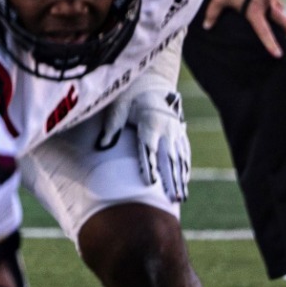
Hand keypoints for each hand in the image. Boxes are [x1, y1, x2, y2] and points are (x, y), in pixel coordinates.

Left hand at [100, 87, 190, 202]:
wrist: (149, 86)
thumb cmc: (128, 99)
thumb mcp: (117, 108)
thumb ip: (111, 126)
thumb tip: (100, 145)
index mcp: (149, 123)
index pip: (149, 148)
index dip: (149, 166)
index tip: (150, 184)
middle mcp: (166, 130)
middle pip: (168, 159)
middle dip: (171, 181)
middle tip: (173, 200)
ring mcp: (175, 133)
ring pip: (179, 159)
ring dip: (180, 180)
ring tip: (180, 199)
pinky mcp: (180, 134)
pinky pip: (185, 154)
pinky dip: (185, 169)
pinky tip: (184, 183)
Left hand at [200, 0, 285, 59]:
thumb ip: (213, 14)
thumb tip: (207, 26)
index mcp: (255, 11)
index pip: (264, 32)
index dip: (271, 44)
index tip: (278, 55)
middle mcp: (267, 5)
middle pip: (282, 22)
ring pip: (281, 10)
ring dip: (282, 18)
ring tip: (282, 25)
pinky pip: (277, 0)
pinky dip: (277, 6)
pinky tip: (273, 6)